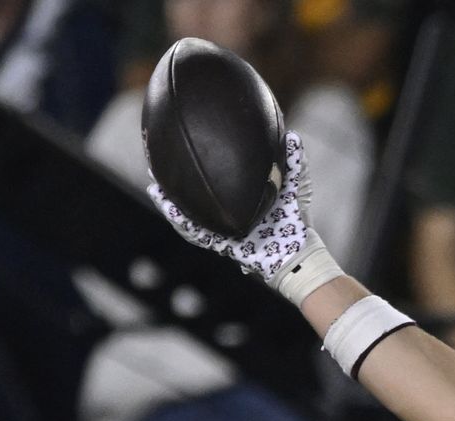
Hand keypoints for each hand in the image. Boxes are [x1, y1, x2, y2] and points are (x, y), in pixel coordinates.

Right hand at [150, 131, 314, 289]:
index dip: (200, 167)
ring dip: (170, 203)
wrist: (299, 250)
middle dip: (176, 184)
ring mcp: (222, 230)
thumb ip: (293, 161)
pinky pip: (197, 233)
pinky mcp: (221, 244)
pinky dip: (182, 221)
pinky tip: (169, 208)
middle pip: (194, 198)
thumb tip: (291, 135)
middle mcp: (226, 215)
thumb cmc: (296, 219)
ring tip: (156, 187)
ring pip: (189, 217)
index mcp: (238, 201)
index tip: (188, 147)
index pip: (215, 182)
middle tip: (159, 164)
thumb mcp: (295, 184)